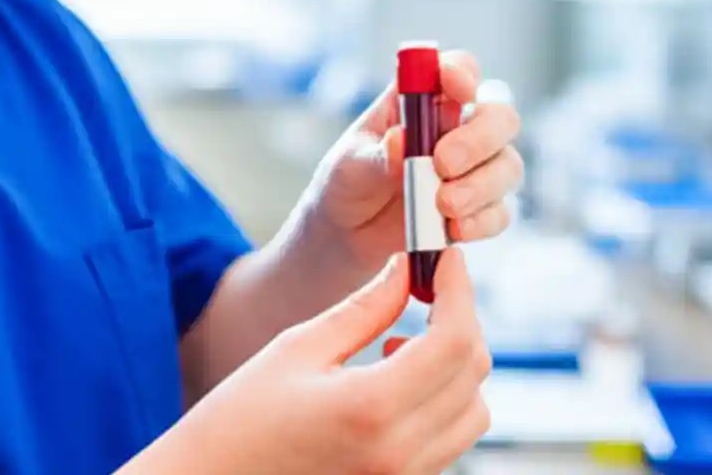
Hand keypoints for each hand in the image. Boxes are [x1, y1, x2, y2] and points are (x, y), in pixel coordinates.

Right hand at [132, 252, 490, 474]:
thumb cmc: (238, 421)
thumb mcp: (297, 349)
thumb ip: (363, 308)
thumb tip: (407, 268)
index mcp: (372, 408)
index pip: (453, 340)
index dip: (459, 290)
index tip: (446, 259)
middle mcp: (400, 453)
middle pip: (472, 372)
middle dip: (459, 319)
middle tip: (426, 288)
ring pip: (473, 410)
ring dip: (454, 364)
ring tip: (399, 343)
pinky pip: (450, 438)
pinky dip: (442, 400)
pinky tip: (393, 381)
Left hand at [307, 51, 522, 277]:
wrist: (347, 235)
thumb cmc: (347, 182)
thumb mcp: (350, 166)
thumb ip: (377, 155)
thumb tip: (401, 139)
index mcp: (423, 101)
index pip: (458, 70)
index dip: (464, 74)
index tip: (460, 90)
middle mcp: (457, 129)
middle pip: (498, 116)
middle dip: (479, 139)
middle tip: (442, 164)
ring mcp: (474, 169)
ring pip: (507, 165)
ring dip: (480, 185)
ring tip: (442, 205)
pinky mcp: (479, 208)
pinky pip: (500, 212)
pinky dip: (482, 221)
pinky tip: (453, 230)